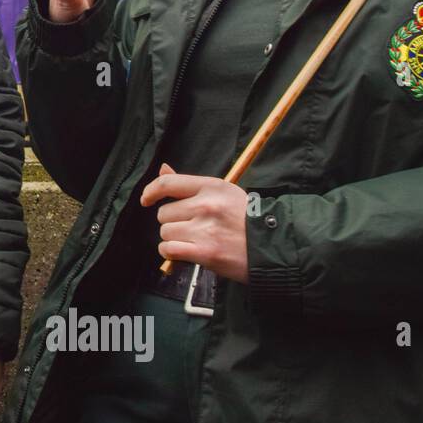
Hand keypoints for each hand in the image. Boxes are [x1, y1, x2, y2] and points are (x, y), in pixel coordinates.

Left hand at [141, 163, 249, 282]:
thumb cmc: (249, 219)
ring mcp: (205, 229)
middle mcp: (206, 205)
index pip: (168, 183)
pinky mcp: (205, 252)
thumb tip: (163, 169)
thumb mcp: (224, 193)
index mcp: (212, 187)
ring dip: (174, 239)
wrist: (276, 245)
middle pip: (164, 213)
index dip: (150, 191)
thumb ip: (190, 185)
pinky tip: (184, 253)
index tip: (146, 199)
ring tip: (195, 241)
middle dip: (173, 222)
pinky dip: (172, 253)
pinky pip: (169, 250)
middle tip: (193, 228)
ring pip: (165, 232)